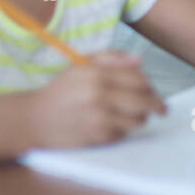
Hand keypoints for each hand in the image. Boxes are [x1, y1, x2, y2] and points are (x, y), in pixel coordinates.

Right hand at [29, 50, 166, 148]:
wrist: (33, 120)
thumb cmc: (61, 91)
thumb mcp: (81, 65)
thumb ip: (111, 57)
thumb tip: (139, 60)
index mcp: (96, 74)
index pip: (139, 79)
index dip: (150, 85)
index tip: (153, 91)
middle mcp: (98, 95)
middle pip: (144, 100)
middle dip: (156, 105)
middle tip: (161, 109)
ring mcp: (97, 117)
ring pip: (138, 119)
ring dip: (141, 119)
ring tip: (137, 117)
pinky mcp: (95, 137)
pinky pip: (123, 134)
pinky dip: (123, 131)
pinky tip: (113, 126)